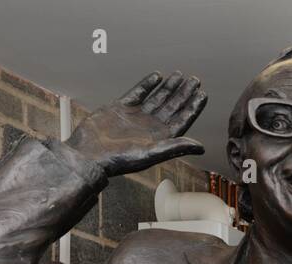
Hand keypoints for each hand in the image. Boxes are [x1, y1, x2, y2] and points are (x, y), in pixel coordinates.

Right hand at [65, 71, 206, 176]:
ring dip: (169, 87)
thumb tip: (201, 147)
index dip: (193, 107)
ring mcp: (136, 116)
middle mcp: (150, 127)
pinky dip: (147, 84)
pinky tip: (157, 76)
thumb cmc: (119, 160)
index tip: (203, 94)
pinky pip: (137, 93)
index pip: (182, 120)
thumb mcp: (152, 154)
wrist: (89, 154)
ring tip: (180, 75)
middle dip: (184, 93)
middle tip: (195, 79)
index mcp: (161, 138)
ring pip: (157, 98)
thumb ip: (176, 148)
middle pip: (172, 106)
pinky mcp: (120, 108)